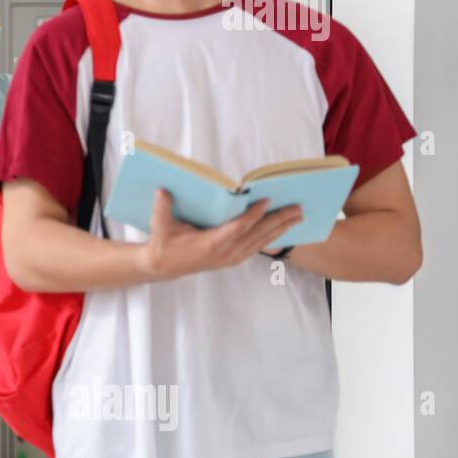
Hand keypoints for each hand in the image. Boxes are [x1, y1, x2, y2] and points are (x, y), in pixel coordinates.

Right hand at [136, 188, 302, 281]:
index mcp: (210, 243)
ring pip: (260, 242)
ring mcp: (230, 258)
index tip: (266, 201)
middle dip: (278, 220)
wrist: (163, 267)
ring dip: (280, 229)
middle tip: (297, 209)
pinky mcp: (233, 259)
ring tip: (297, 217)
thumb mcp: (160, 226)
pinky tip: (282, 230)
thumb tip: (163, 190)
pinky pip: (257, 247)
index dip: (252, 215)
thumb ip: (162, 208)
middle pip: (257, 234)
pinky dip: (271, 238)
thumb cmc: (164, 244)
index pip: (237, 227)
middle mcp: (224, 252)